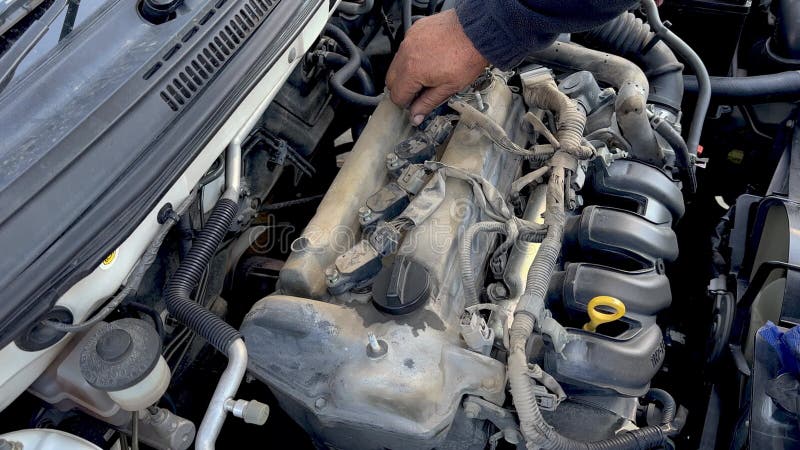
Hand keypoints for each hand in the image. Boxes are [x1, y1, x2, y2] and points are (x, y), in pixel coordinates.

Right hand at [386, 9, 488, 125]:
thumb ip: (427, 103)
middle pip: (391, 80)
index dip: (406, 104)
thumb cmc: (467, 57)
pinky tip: (428, 57)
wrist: (477, 32)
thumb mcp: (449, 88)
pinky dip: (412, 55)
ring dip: (406, 72)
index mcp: (412, 72)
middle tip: (420, 91)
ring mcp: (409, 40)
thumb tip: (415, 117)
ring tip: (427, 73)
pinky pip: (405, 48)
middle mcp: (405, 54)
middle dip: (403, 89)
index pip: (396, 96)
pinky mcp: (415, 30)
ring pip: (396, 63)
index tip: (416, 103)